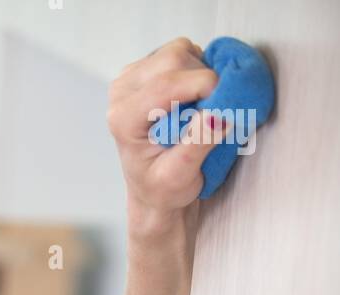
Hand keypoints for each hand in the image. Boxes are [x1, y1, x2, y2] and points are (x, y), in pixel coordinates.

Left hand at [108, 36, 220, 220]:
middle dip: (203, 80)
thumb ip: (197, 145)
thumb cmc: (164, 189)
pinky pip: (183, 52)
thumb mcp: (180, 178)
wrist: (155, 190)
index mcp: (123, 118)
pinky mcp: (147, 68)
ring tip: (199, 109)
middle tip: (211, 113)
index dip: (204, 86)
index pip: (166, 85)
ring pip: (180, 50)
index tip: (225, 106)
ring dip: (201, 74)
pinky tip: (193, 98)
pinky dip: (197, 69)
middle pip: (174, 60)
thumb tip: (218, 115)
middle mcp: (122, 91)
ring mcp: (133, 76)